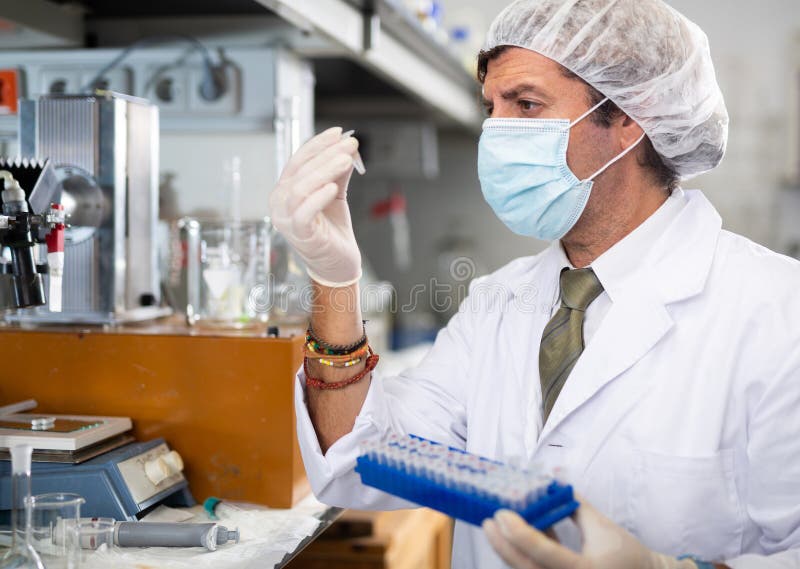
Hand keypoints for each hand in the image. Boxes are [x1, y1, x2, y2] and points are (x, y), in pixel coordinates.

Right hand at [269, 126, 361, 287]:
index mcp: (286, 189)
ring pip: (302, 188)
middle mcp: (280, 202)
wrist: (338, 262)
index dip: (318, 144)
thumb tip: (347, 147)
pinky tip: (333, 188)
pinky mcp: (298, 234)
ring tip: (346, 160)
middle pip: (302, 171)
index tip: (338, 133)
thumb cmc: (331, 229)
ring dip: (325, 171)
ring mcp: (285, 219)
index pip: (299, 160)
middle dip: (327, 154)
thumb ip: (338, 172)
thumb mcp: (335, 193)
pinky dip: (318, 197)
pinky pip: (304, 212)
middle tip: (350, 145)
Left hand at [483, 497, 698, 568]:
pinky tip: (514, 535)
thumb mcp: (602, 526)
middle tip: (488, 522)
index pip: (545, 553)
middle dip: (503, 545)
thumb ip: (574, 505)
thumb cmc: (626, 553)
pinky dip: (522, 554)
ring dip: (508, 549)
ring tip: (495, 527)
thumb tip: (550, 481)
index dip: (520, 533)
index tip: (501, 514)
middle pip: (527, 568)